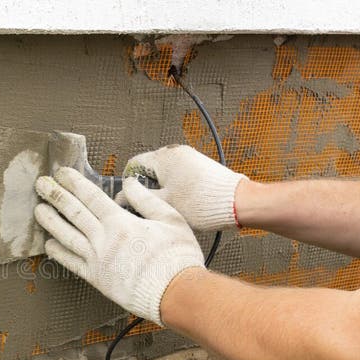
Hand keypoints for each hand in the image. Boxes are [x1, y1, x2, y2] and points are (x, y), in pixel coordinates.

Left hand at [34, 167, 204, 324]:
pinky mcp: (97, 279)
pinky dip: (58, 253)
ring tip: (38, 210)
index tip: (61, 173)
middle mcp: (104, 239)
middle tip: (41, 184)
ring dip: (50, 222)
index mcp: (121, 222)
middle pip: (74, 213)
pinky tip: (48, 244)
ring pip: (67, 237)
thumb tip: (129, 183)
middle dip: (55, 196)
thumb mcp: (171, 220)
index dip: (74, 183)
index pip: (91, 196)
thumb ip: (147, 200)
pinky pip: (71, 263)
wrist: (176, 294)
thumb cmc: (177, 257)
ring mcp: (97, 260)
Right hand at [121, 145, 246, 231]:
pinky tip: (182, 203)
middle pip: (149, 168)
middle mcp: (176, 152)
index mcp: (164, 156)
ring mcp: (190, 158)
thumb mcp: (163, 203)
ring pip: (165, 174)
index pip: (134, 164)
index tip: (128, 197)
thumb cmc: (204, 202)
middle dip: (146, 187)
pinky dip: (176, 188)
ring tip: (169, 207)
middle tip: (148, 205)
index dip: (128, 182)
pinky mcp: (200, 167)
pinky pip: (179, 176)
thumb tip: (123, 196)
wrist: (236, 202)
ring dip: (162, 189)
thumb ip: (139, 198)